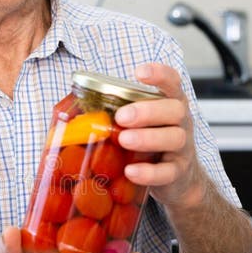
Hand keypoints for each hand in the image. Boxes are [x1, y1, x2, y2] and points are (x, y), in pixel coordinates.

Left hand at [114, 62, 205, 209]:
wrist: (178, 179)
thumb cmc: (150, 143)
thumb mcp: (140, 124)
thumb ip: (117, 114)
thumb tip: (69, 113)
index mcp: (169, 104)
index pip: (172, 82)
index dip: (160, 74)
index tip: (139, 72)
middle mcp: (180, 122)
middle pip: (175, 109)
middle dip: (147, 110)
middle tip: (121, 116)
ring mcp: (182, 148)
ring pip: (174, 138)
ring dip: (147, 138)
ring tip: (124, 140)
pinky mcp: (178, 173)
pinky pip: (167, 172)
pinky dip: (149, 172)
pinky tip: (131, 171)